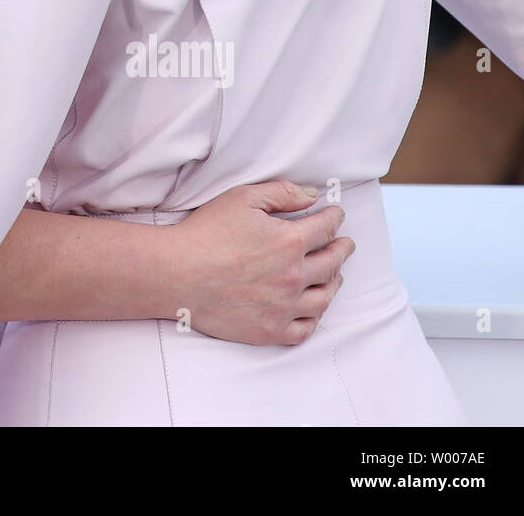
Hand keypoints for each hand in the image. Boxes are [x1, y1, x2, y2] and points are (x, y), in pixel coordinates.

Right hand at [169, 180, 353, 344]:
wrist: (178, 273)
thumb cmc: (206, 232)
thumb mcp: (242, 198)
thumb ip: (282, 193)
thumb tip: (313, 196)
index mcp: (289, 242)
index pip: (325, 228)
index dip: (334, 218)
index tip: (337, 215)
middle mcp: (294, 276)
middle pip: (332, 263)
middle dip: (342, 249)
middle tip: (346, 244)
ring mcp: (285, 307)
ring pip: (324, 297)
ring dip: (334, 282)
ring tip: (335, 275)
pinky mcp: (271, 330)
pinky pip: (306, 328)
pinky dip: (315, 316)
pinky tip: (314, 307)